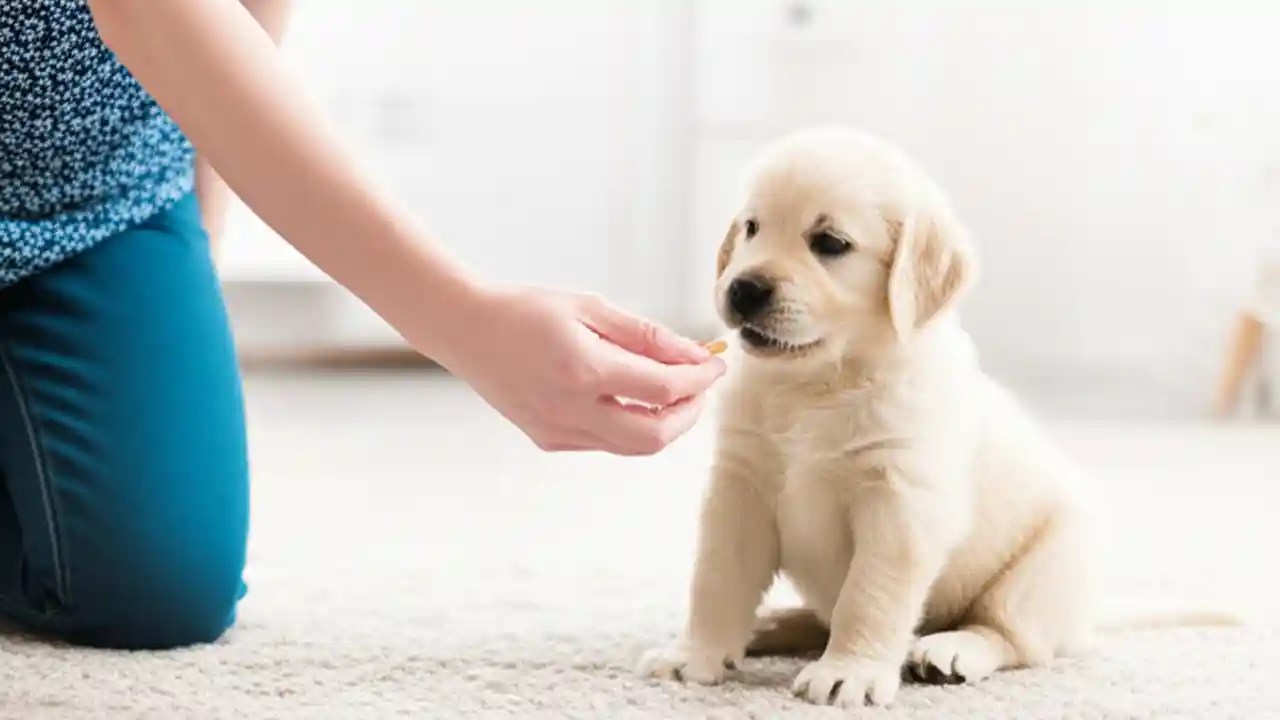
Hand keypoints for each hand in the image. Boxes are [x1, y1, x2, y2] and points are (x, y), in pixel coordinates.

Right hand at [442, 285, 725, 454]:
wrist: (467, 331)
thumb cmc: (527, 310)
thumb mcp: (591, 308)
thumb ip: (646, 335)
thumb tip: (694, 354)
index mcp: (584, 370)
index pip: (664, 390)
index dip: (699, 379)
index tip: (716, 364)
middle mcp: (571, 410)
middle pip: (656, 436)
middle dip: (690, 413)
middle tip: (700, 385)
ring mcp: (558, 431)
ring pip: (633, 446)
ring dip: (664, 423)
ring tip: (672, 390)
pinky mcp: (549, 440)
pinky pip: (606, 443)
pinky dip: (630, 425)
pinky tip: (630, 397)